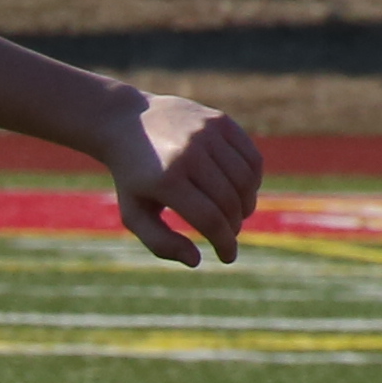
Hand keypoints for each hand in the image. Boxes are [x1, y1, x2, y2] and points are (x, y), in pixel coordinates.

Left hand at [107, 88, 260, 265]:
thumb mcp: (134, 213)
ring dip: (246, 205)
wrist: (129, 123)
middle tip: (229, 235)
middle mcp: (190, 154)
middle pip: (229, 201)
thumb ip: (160, 242)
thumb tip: (196, 260)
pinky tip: (242, 192)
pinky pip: (251, 158)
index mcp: (166, 180)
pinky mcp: (221, 122)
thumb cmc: (133, 178)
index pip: (209, 218)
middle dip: (234, 225)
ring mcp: (208, 134)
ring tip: (236, 216)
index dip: (224, 242)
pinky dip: (252, 181)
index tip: (228, 257)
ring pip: (245, 180)